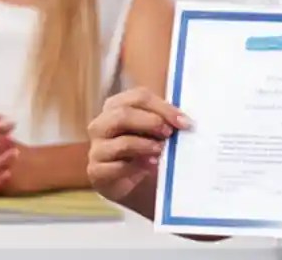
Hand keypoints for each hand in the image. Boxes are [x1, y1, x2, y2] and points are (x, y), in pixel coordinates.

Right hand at [87, 87, 189, 202]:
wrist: (132, 184)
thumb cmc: (145, 150)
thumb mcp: (154, 131)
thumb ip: (164, 121)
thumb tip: (184, 120)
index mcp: (116, 106)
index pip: (138, 97)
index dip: (163, 107)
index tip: (184, 122)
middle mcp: (101, 124)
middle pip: (124, 115)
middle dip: (152, 123)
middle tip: (170, 134)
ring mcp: (97, 148)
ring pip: (121, 143)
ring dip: (146, 146)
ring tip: (161, 151)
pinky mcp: (97, 171)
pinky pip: (117, 167)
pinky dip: (137, 167)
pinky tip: (150, 166)